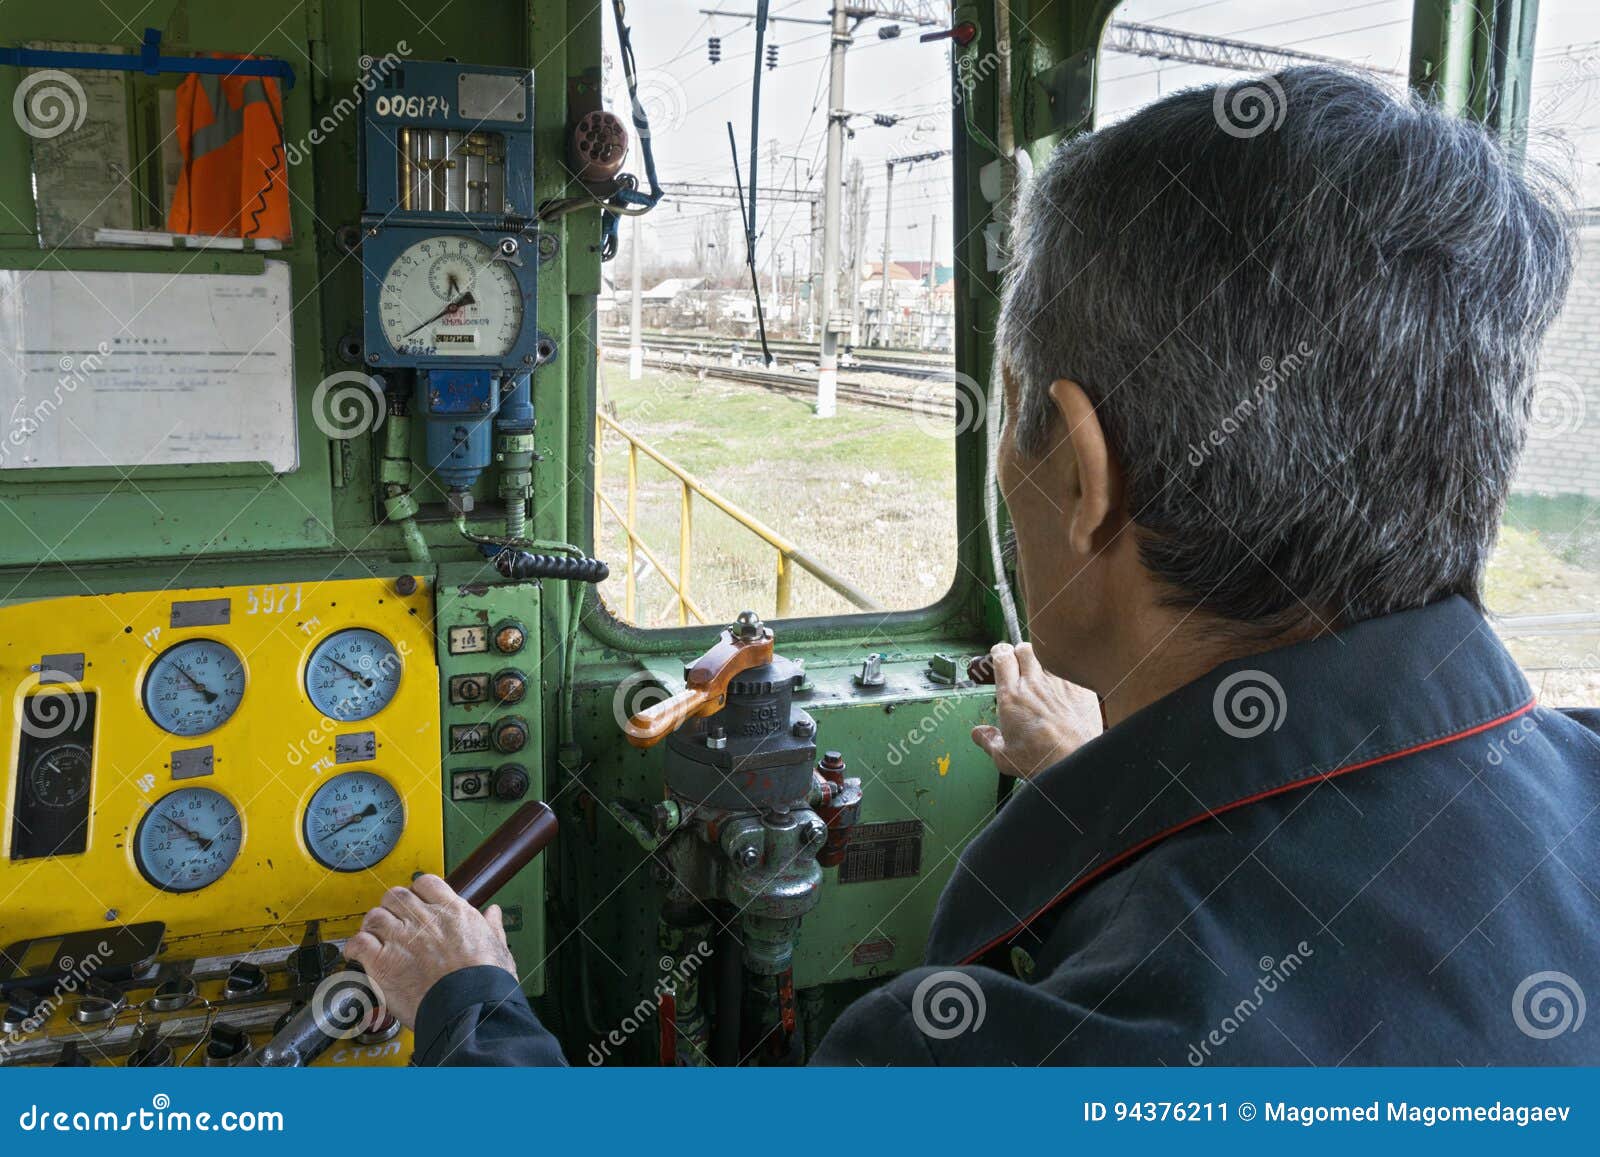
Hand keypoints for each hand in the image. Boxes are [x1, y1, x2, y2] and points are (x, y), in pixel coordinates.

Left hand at [344, 874, 518, 1028]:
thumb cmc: (485, 982)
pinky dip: (355, 948)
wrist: (469, 1007)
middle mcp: (424, 919)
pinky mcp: (383, 962)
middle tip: (396, 922)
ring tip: (377, 939)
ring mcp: (401, 938)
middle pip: (396, 896)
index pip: (425, 883)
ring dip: (373, 926)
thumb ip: (491, 927)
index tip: (419, 904)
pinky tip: (360, 955)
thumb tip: (492, 913)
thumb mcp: (498, 947)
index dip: (419, 892)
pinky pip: (358, 943)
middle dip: (393, 908)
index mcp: (452, 912)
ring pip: (374, 916)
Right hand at [971, 641, 1102, 778]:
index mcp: (1011, 697)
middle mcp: (1033, 684)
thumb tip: (978, 734)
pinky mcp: (1079, 688)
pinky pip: (1069, 670)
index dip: (1000, 652)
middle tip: (1021, 663)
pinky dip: (1065, 674)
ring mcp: (1058, 683)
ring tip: (1044, 673)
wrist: (1074, 761)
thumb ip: (988, 741)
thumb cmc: (1040, 760)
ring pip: (1047, 656)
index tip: (1001, 655)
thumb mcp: (1005, 757)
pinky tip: (1065, 687)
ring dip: (1043, 660)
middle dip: (1020, 652)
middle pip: (1024, 649)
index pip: (1002, 657)